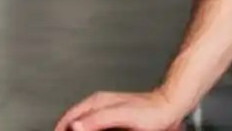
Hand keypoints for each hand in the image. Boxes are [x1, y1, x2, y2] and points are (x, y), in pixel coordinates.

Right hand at [52, 87, 189, 130]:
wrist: (170, 107)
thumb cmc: (151, 110)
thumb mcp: (121, 114)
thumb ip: (97, 119)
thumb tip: (75, 126)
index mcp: (95, 103)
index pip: (68, 120)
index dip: (61, 130)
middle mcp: (97, 108)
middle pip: (74, 124)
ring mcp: (105, 116)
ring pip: (85, 128)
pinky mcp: (114, 123)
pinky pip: (97, 130)